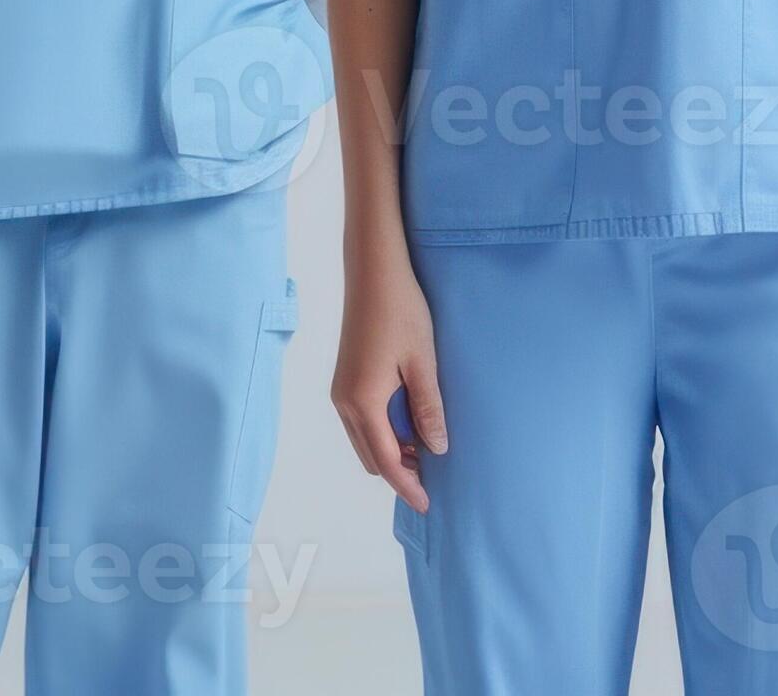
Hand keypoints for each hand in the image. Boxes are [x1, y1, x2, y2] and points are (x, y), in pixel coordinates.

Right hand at [331, 244, 445, 512]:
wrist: (374, 273)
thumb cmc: (402, 311)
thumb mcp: (423, 362)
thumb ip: (428, 408)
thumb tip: (437, 449)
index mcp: (363, 402)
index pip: (386, 461)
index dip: (408, 486)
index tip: (427, 505)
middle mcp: (345, 402)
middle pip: (371, 457)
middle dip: (399, 472)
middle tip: (434, 476)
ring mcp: (341, 392)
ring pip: (365, 440)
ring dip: (392, 450)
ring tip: (426, 448)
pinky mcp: (345, 380)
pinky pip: (362, 422)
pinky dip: (384, 432)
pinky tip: (409, 421)